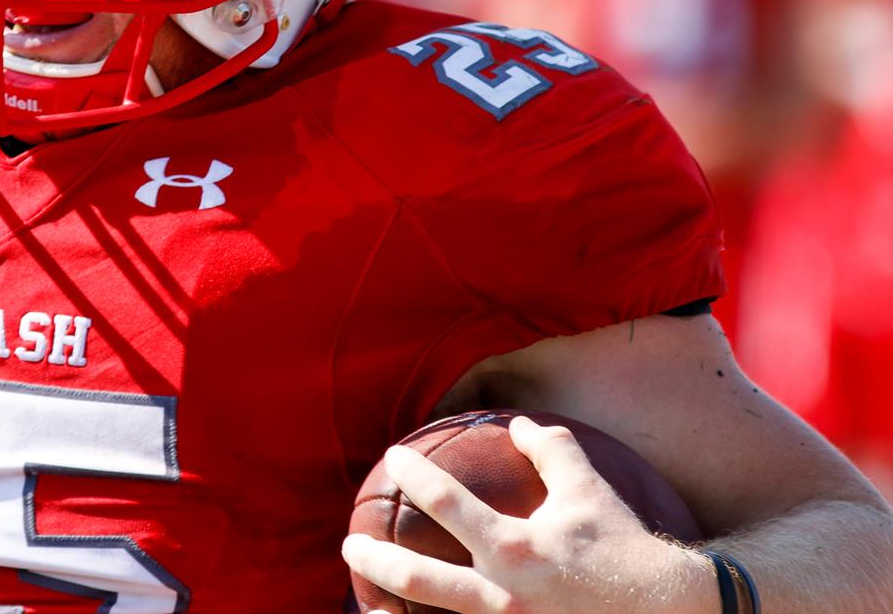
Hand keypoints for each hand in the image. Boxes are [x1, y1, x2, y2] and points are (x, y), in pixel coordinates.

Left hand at [342, 415, 708, 613]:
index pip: (446, 503)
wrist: (669, 612)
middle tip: (349, 545)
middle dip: (373, 560)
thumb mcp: (588, 489)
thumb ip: (550, 450)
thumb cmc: (623, 546)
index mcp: (514, 547)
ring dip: (390, 611)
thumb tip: (516, 423)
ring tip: (364, 602)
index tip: (392, 459)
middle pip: (418, 578)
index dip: (413, 475)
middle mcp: (504, 595)